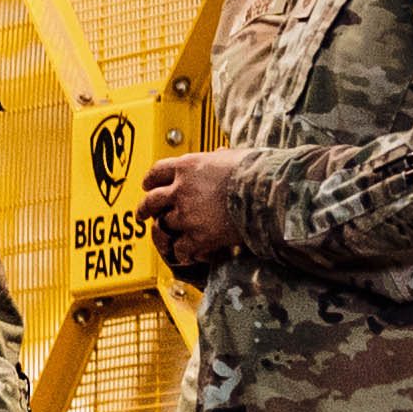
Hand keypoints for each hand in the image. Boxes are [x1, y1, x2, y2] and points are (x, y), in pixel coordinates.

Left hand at [142, 149, 248, 269]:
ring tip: (165, 239)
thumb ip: (220, 159)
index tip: (148, 185)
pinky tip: (187, 255)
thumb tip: (220, 156)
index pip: (158, 171)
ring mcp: (188, 214)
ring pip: (164, 226)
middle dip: (145, 209)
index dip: (150, 180)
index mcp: (189, 166)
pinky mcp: (198, 236)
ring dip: (165, 233)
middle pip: (152, 200)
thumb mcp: (234, 156)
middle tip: (142, 214)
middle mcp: (182, 190)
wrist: (270, 192)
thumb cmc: (258, 171)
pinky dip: (183, 253)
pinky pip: (181, 248)